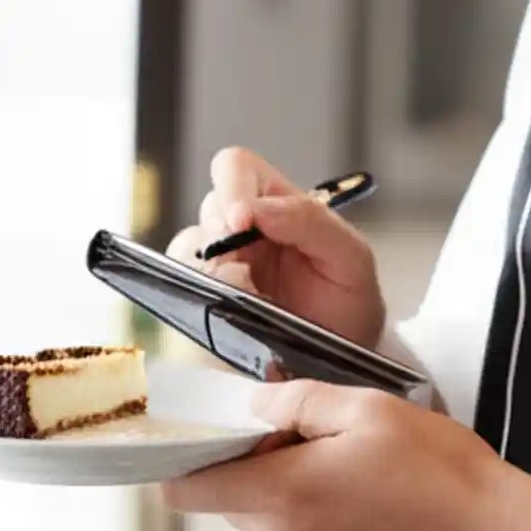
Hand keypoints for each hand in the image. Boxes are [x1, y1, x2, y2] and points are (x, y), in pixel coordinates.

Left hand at [162, 381, 530, 530]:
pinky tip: (344, 473)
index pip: (185, 490)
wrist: (488, 527)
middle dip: (240, 457)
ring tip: (326, 446)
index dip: (181, 454)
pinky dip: (299, 497)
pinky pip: (289, 525)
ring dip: (273, 476)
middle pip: (221, 496)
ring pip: (256, 510)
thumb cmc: (437, 471)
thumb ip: (294, 400)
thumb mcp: (364, 407)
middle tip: (286, 422)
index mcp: (283, 494)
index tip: (196, 424)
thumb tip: (251, 401)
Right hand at [167, 147, 384, 347]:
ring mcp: (219, 265)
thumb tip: (252, 209)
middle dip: (220, 238)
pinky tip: (234, 319)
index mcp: (275, 203)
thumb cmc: (348, 300)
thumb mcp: (350, 257)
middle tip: (243, 271)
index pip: (235, 168)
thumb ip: (310, 221)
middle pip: (207, 210)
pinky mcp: (204, 302)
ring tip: (249, 300)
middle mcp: (240, 228)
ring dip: (211, 274)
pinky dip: (202, 303)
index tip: (239, 223)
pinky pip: (180, 291)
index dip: (231, 188)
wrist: (344, 362)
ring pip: (186, 251)